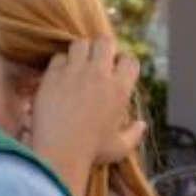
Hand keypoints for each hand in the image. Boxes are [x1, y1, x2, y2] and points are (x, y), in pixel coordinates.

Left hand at [31, 37, 143, 169]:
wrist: (59, 153)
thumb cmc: (91, 153)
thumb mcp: (119, 147)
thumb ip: (134, 134)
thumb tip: (142, 125)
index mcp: (120, 89)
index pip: (130, 60)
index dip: (123, 63)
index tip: (115, 71)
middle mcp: (99, 75)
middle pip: (105, 42)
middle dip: (102, 48)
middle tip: (95, 61)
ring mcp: (74, 72)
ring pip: (80, 44)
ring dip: (80, 52)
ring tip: (76, 65)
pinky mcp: (53, 76)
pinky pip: (58, 57)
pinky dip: (59, 64)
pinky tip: (59, 77)